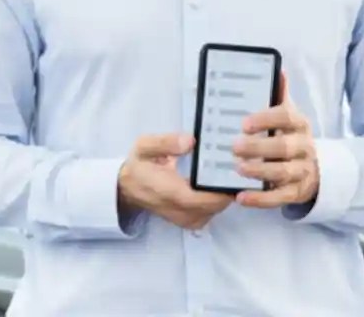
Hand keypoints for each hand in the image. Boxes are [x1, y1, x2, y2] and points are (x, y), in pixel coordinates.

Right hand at [117, 133, 232, 229]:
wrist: (129, 189)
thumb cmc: (139, 166)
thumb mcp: (144, 146)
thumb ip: (165, 142)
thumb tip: (190, 141)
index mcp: (171, 193)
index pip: (205, 199)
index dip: (223, 186)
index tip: (233, 167)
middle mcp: (182, 212)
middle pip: (218, 204)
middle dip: (227, 185)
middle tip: (232, 163)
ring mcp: (189, 220)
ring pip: (219, 209)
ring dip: (224, 192)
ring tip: (225, 170)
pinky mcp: (192, 222)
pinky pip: (214, 212)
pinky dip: (218, 198)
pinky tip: (215, 182)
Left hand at [231, 74, 318, 208]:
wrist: (314, 168)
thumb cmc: (290, 136)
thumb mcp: (288, 115)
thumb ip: (279, 95)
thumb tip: (279, 69)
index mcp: (300, 124)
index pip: (287, 118)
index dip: (266, 119)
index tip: (244, 123)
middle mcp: (304, 147)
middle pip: (284, 147)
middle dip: (259, 147)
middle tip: (234, 147)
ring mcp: (302, 171)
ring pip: (283, 173)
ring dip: (260, 171)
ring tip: (238, 169)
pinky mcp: (296, 193)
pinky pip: (280, 198)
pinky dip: (260, 199)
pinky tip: (240, 197)